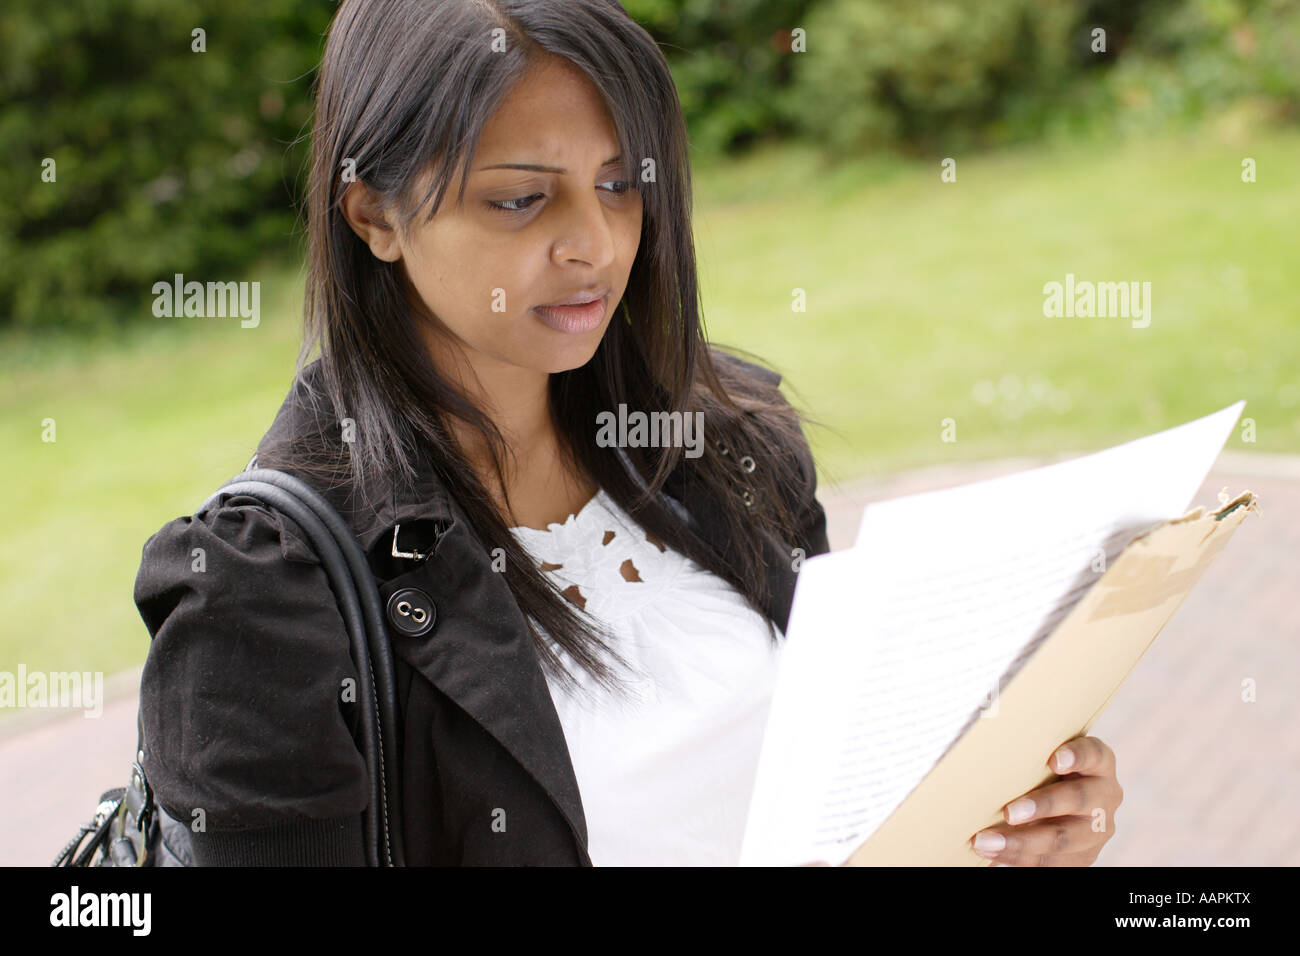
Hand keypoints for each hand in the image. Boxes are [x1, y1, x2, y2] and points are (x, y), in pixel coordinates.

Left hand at [970, 735, 1122, 866]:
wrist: (1063, 803)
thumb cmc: (1045, 769)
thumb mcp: (1045, 755)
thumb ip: (1031, 753)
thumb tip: (984, 751)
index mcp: (1099, 763)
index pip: (1094, 754)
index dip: (1076, 757)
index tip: (1055, 760)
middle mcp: (1104, 795)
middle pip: (1078, 800)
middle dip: (1042, 807)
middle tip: (1009, 813)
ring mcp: (1097, 828)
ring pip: (1062, 838)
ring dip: (1021, 842)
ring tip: (986, 841)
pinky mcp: (1084, 855)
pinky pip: (1052, 862)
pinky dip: (1019, 859)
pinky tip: (993, 854)